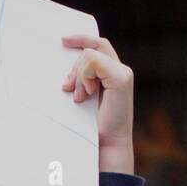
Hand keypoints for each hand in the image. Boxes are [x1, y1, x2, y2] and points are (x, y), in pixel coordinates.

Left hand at [61, 33, 133, 173]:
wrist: (106, 147)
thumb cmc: (94, 128)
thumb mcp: (84, 97)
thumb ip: (82, 80)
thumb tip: (66, 74)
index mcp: (114, 74)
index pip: (98, 45)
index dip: (81, 38)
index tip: (63, 40)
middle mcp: (122, 71)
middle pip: (93, 48)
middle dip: (75, 66)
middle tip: (67, 88)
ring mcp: (123, 74)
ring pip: (90, 55)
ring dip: (79, 76)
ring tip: (80, 97)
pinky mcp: (122, 79)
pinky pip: (94, 62)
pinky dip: (85, 77)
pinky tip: (87, 94)